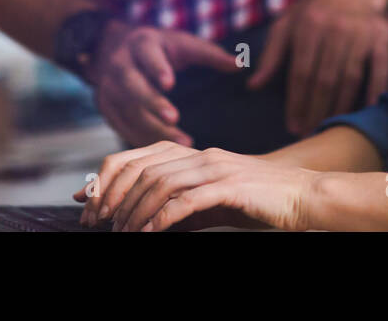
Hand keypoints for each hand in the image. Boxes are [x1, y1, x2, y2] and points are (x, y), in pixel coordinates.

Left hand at [71, 141, 317, 231]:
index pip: (134, 156)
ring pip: (159, 183)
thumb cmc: (254, 201)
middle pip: (140, 168)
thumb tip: (136, 220)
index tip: (86, 203)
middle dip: (113, 197)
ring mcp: (214, 168)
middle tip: (98, 223)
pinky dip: (161, 219)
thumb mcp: (207, 200)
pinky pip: (186, 200)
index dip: (106, 178)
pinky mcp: (229, 187)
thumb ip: (174, 204)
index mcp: (190, 153)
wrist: (300, 195)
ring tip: (123, 233)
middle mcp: (198, 155)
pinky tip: (149, 234)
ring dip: (134, 211)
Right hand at [87, 23, 239, 147]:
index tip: (170, 83)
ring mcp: (108, 87)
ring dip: (152, 128)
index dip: (157, 68)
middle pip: (132, 85)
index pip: (147, 54)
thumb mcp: (182, 43)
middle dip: (151, 102)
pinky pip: (122, 127)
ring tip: (183, 142)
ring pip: (127, 110)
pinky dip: (141, 139)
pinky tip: (164, 153)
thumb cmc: (160, 48)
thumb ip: (210, 54)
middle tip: (174, 118)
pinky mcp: (106, 108)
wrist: (115, 49)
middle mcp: (120, 65)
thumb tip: (241, 64)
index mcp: (141, 44)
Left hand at [248, 0, 387, 135]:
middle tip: (309, 135)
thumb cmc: (314, 10)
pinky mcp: (381, 39)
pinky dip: (375, 92)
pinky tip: (367, 112)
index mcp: (308, 26)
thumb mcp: (287, 24)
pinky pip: (379, 69)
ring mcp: (360, 34)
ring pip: (349, 78)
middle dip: (315, 111)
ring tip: (330, 129)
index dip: (296, 102)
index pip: (300, 72)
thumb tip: (252, 85)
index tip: (291, 126)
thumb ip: (271, 55)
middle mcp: (335, 29)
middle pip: (324, 79)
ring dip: (340, 108)